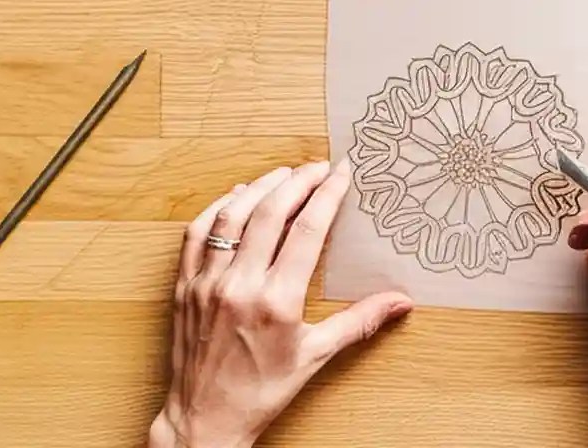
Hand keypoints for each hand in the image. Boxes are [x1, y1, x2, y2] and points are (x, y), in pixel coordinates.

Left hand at [149, 161, 413, 447]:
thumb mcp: (316, 356)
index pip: (307, 230)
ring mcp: (207, 283)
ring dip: (259, 187)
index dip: (327, 194)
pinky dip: (217, 208)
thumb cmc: (260, 392)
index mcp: (277, 301)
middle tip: (318, 167)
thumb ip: (360, 321)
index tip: (341, 173)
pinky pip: (197, 234)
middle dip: (297, 180)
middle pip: (269, 212)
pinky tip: (235, 198)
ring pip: (231, 216)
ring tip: (282, 175)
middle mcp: (239, 285)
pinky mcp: (185, 287)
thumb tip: (402, 302)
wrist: (205, 419)